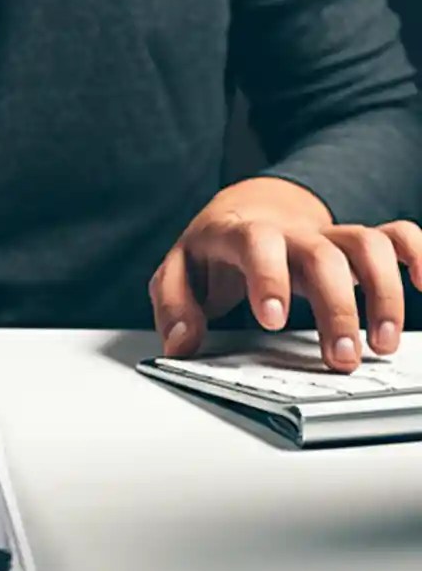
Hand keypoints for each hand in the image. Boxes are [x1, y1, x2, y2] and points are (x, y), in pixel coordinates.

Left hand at [150, 177, 421, 371]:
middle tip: (341, 359)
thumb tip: (182, 343)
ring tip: (383, 346)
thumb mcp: (178, 273)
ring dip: (383, 294)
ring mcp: (327, 235)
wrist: (246, 210)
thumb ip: (174, 305)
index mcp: (240, 233)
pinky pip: (398, 236)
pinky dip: (419, 255)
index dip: (268, 277)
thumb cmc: (212, 251)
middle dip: (336, 308)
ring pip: (367, 246)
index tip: (273, 320)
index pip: (256, 244)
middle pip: (322, 255)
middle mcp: (290, 232)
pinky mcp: (354, 242)